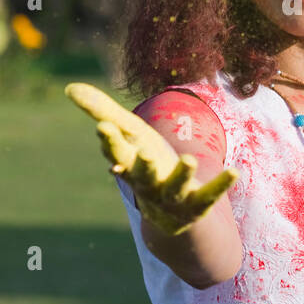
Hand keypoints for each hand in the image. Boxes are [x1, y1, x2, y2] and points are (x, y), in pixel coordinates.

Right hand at [65, 82, 238, 234]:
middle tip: (141, 153)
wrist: (170, 215)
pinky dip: (220, 185)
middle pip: (142, 175)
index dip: (110, 143)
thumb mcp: (128, 136)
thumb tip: (69, 88)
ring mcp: (173, 197)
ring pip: (175, 186)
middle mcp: (149, 183)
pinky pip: (209, 194)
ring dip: (181, 175)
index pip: (117, 154)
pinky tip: (234, 172)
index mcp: (130, 166)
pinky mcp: (197, 205)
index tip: (103, 128)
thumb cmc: (146, 165)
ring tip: (189, 159)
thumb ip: (102, 112)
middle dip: (141, 165)